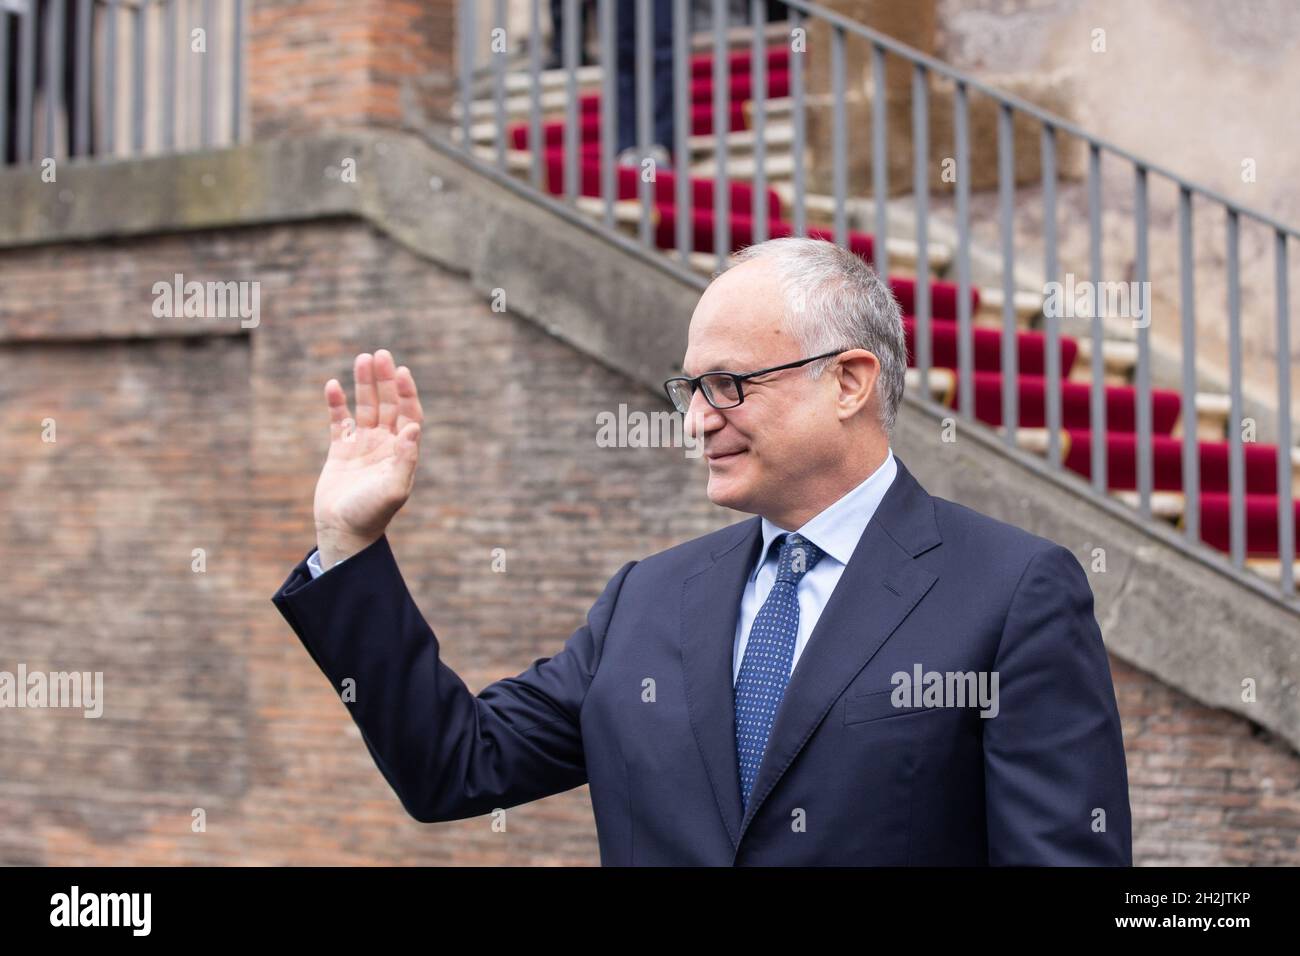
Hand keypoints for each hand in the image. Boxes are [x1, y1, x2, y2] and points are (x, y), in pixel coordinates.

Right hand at [313, 350, 423, 567]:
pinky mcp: (340, 450)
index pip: (408, 414)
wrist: (343, 531)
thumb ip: (405, 458)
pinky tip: (332, 385)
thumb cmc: (372, 513)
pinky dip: (335, 403)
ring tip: (361, 358)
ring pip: (364, 407)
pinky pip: (338, 420)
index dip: (407, 393)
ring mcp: (362, 445)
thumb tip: (413, 428)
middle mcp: (384, 444)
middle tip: (380, 354)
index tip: (402, 372)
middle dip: (385, 380)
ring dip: (364, 384)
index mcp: (401, 451)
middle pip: (387, 404)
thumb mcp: (394, 488)